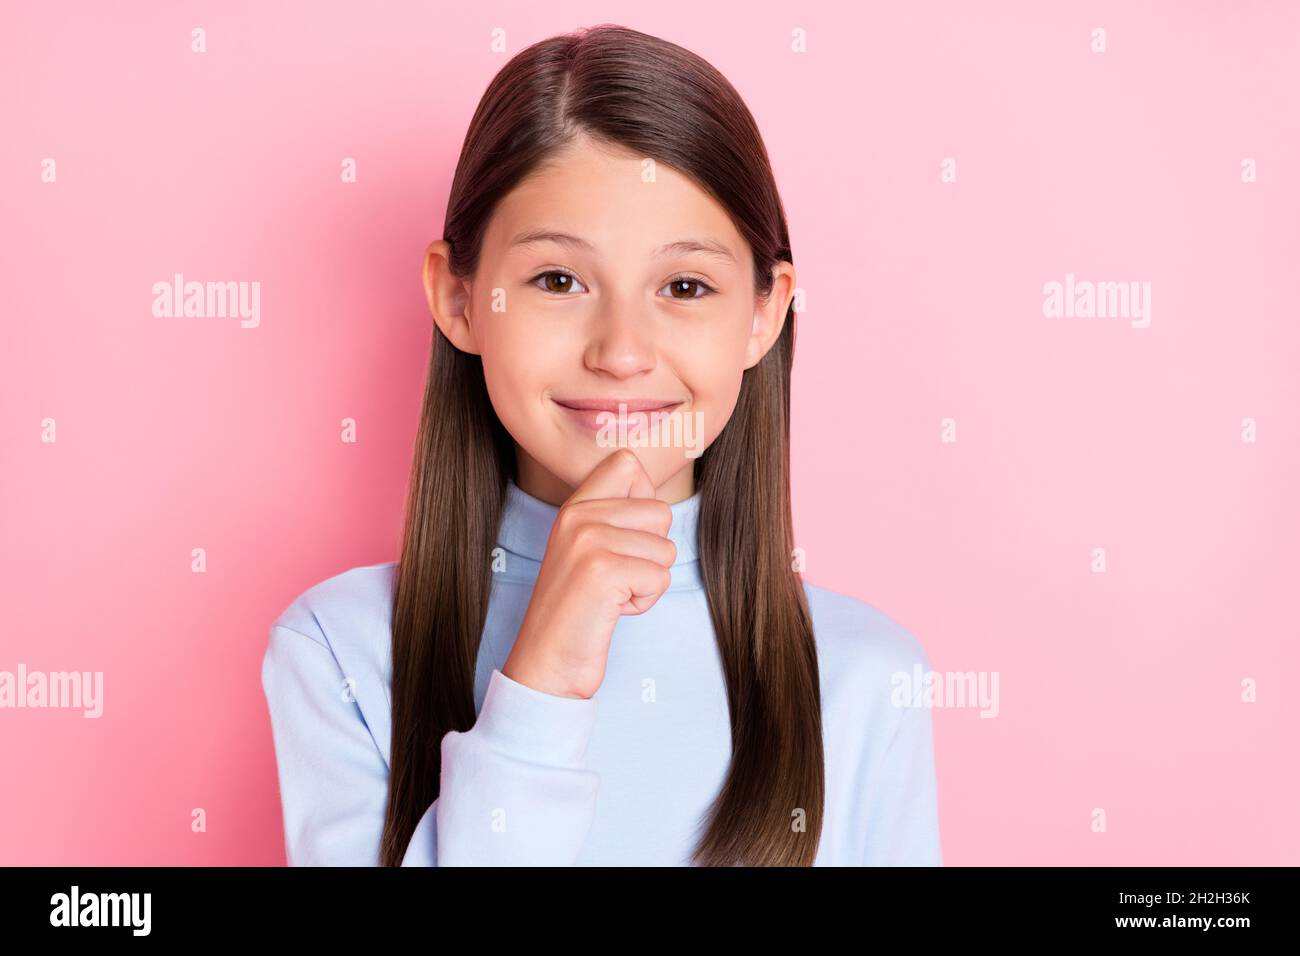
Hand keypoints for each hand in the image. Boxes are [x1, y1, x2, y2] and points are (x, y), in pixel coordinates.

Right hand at [501, 449, 675, 699]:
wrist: (546, 664)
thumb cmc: (579, 612)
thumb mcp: (588, 552)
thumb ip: (614, 519)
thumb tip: (659, 500)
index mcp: (574, 507)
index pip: (627, 463)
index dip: (645, 500)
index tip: (626, 538)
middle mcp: (578, 516)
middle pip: (660, 512)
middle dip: (651, 554)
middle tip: (614, 580)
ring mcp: (588, 541)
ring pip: (665, 549)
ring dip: (647, 582)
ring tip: (610, 597)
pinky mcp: (602, 571)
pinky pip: (660, 578)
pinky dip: (644, 602)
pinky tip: (611, 611)